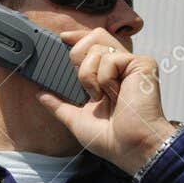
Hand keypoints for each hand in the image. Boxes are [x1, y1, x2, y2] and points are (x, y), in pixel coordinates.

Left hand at [32, 26, 171, 175]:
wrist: (128, 146)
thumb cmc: (111, 137)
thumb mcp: (76, 119)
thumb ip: (58, 105)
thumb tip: (40, 95)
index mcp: (107, 76)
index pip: (92, 44)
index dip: (77, 37)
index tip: (62, 38)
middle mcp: (121, 67)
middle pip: (95, 36)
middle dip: (79, 56)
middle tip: (84, 83)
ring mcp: (132, 64)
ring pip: (98, 48)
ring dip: (90, 76)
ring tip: (102, 96)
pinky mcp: (143, 64)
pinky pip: (111, 58)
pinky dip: (104, 79)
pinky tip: (114, 93)